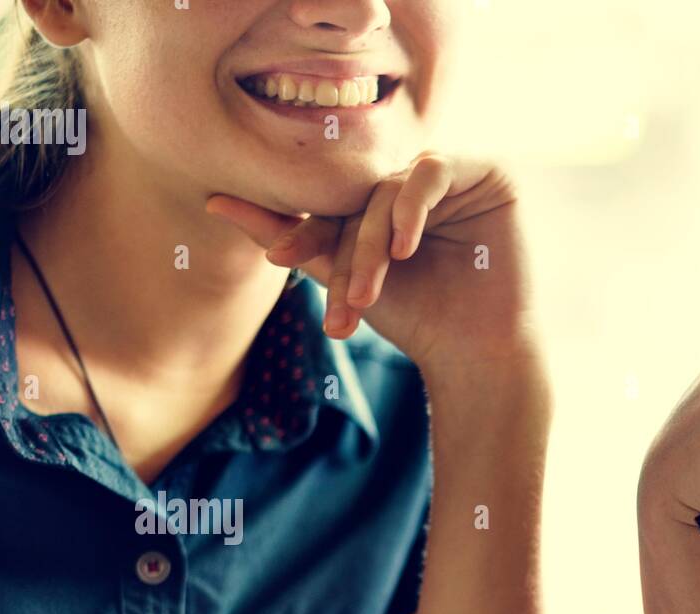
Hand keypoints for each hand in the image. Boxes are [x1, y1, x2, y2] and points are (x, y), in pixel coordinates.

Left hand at [206, 153, 537, 378]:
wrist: (479, 356)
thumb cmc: (420, 323)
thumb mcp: (344, 280)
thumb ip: (289, 236)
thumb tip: (212, 200)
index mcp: (386, 200)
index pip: (338, 204)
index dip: (308, 231)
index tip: (278, 260)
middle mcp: (417, 182)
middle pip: (362, 198)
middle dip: (346, 252)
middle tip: (344, 301)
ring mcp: (454, 176)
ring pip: (390, 190)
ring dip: (373, 243)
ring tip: (371, 295)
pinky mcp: (487, 174)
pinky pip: (432, 171)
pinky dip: (411, 207)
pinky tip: (404, 249)